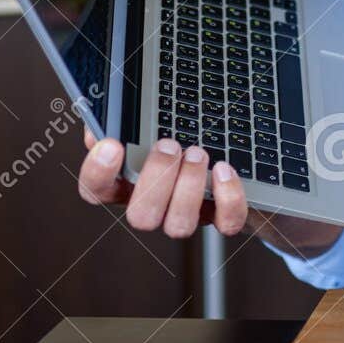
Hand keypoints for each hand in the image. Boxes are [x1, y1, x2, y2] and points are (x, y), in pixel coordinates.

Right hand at [77, 130, 341, 255]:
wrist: (247, 160)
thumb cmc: (190, 131)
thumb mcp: (158, 118)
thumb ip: (128, 117)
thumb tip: (103, 117)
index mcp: (130, 181)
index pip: (96, 190)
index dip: (97, 173)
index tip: (112, 144)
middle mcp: (157, 205)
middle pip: (140, 216)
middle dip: (155, 180)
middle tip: (170, 146)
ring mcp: (191, 215)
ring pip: (178, 225)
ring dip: (188, 188)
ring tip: (199, 153)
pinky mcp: (224, 218)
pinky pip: (226, 224)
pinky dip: (228, 198)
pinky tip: (226, 169)